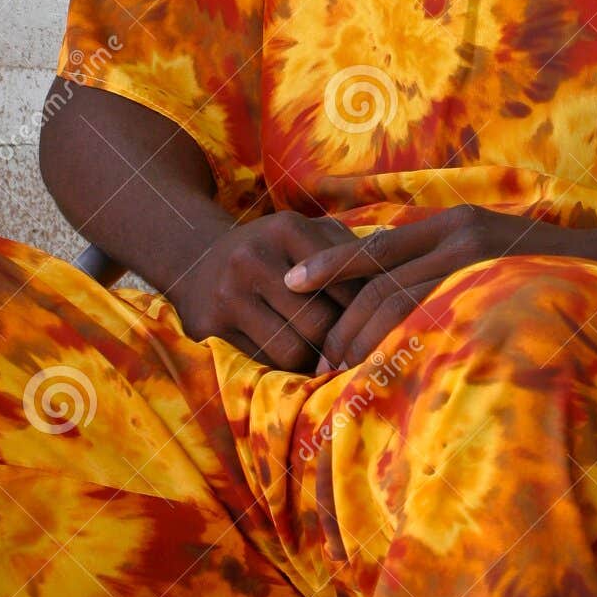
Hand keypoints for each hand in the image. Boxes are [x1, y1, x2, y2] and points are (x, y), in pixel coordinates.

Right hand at [167, 209, 363, 371]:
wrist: (198, 260)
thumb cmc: (273, 250)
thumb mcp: (308, 234)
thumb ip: (350, 250)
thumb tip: (398, 280)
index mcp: (286, 228)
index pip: (345, 284)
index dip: (363, 310)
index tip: (373, 323)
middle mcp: (253, 257)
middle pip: (319, 321)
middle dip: (338, 339)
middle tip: (351, 349)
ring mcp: (227, 294)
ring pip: (291, 349)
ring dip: (312, 360)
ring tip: (324, 358)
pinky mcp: (208, 328)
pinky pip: (261, 364)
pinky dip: (282, 369)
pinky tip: (292, 360)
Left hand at [282, 204, 596, 367]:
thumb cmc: (549, 270)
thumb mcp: (491, 256)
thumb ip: (447, 269)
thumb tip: (397, 305)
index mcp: (452, 222)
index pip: (378, 245)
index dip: (330, 265)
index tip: (289, 285)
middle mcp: (459, 231)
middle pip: (379, 276)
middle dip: (341, 319)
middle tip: (315, 359)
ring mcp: (479, 257)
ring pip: (401, 298)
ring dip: (364, 338)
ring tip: (338, 372)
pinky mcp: (498, 284)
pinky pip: (438, 317)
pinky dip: (405, 345)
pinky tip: (385, 370)